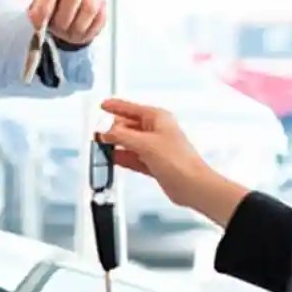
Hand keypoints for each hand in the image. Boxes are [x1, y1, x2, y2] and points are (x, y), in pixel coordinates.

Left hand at [27, 0, 107, 47]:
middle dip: (63, 18)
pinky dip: (88, 32)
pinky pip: (100, 19)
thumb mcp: (37, 15)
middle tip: (58, 30)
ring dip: (77, 27)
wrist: (65, 23)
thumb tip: (36, 25)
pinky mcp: (103, 6)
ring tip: (69, 34)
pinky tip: (78, 34)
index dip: (45, 6)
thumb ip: (35, 17)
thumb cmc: (50, 16)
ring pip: (89, 7)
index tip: (39, 24)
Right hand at [97, 98, 252, 230]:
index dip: (116, 106)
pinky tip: (113, 159)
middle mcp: (157, 131)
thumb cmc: (179, 161)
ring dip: (117, 145)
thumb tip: (106, 133)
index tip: (103, 105)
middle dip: (114, 131)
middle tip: (100, 136)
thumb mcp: (145, 144)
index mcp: (158, 118)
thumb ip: (122, 137)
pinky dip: (123, 157)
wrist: (192, 186)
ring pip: (130, 142)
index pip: (131, 108)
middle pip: (129, 126)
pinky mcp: (154, 163)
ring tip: (101, 147)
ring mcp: (155, 147)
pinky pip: (133, 157)